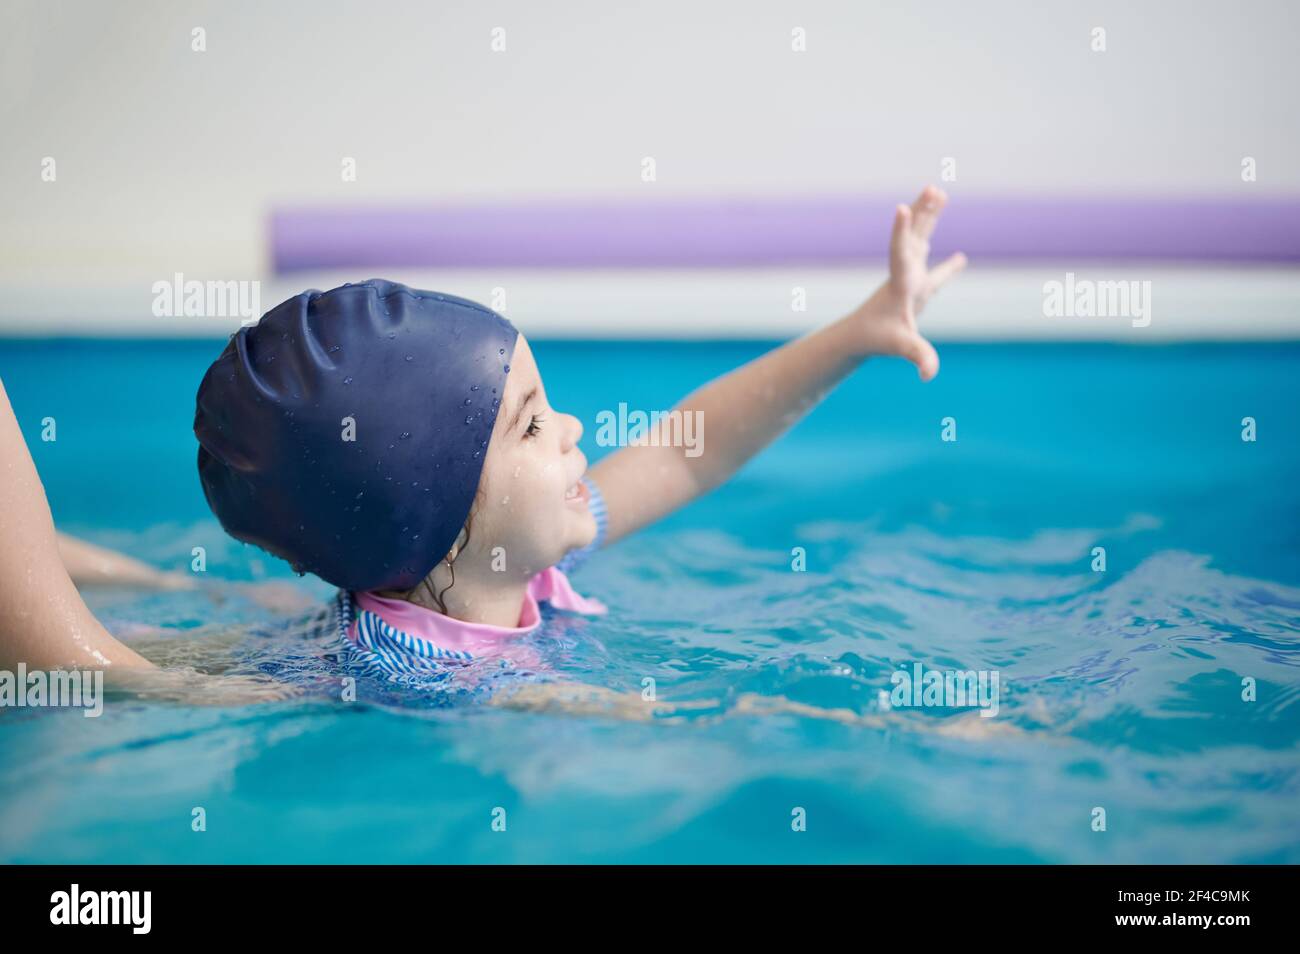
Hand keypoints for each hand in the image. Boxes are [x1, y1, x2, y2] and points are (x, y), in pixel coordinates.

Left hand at [853, 185, 966, 380]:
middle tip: (934, 189)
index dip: (902, 231)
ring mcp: (910, 278)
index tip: (902, 207)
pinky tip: (960, 259)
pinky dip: (947, 266)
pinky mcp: (916, 289)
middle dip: (924, 213)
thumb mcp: (901, 346)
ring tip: (938, 191)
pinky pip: (934, 271)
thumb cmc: (877, 339)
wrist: (859, 338)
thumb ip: (918, 356)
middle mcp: (905, 274)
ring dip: (929, 218)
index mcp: (900, 283)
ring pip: (920, 241)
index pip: (900, 252)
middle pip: (914, 237)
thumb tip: (929, 375)